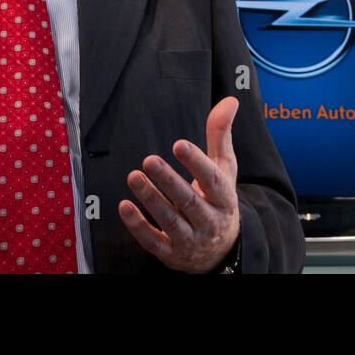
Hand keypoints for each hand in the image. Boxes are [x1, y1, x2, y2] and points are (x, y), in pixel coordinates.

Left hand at [119, 96, 241, 272]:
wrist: (219, 251)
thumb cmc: (218, 199)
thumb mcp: (224, 169)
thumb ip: (221, 135)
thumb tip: (229, 100)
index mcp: (224, 198)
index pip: (212, 180)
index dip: (196, 162)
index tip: (179, 144)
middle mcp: (210, 222)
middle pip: (189, 201)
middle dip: (168, 181)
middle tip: (149, 160)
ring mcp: (190, 240)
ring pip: (170, 221)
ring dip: (150, 199)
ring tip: (133, 177)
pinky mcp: (171, 254)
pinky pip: (153, 242)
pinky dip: (138, 226)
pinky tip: (124, 206)